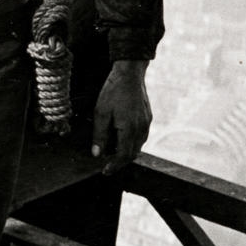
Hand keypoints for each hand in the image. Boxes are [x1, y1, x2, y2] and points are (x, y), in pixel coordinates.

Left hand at [91, 60, 151, 174]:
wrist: (130, 74)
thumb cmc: (114, 91)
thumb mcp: (101, 112)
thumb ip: (99, 135)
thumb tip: (97, 153)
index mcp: (129, 129)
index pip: (123, 156)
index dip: (114, 166)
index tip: (105, 171)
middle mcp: (141, 129)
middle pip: (132, 154)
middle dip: (120, 161)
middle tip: (108, 164)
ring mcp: (146, 123)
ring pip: (138, 146)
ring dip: (127, 152)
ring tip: (113, 152)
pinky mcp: (148, 118)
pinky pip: (141, 137)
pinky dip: (132, 142)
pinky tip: (122, 138)